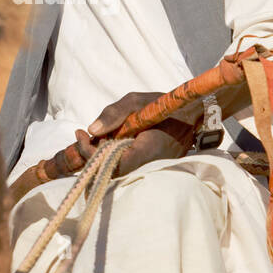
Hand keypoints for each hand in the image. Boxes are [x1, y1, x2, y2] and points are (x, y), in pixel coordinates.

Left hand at [75, 91, 198, 177]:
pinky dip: (108, 155)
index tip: (81, 134)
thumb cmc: (165, 105)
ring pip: (114, 170)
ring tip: (89, 137)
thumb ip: (114, 113)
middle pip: (110, 171)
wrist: (191, 116)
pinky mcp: (145, 166)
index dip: (93, 154)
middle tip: (81, 135)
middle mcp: (147, 165)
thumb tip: (92, 129)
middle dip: (90, 154)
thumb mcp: (137, 101)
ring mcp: (147, 168)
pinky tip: (104, 141)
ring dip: (98, 155)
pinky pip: (122, 166)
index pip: (114, 164)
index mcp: (147, 150)